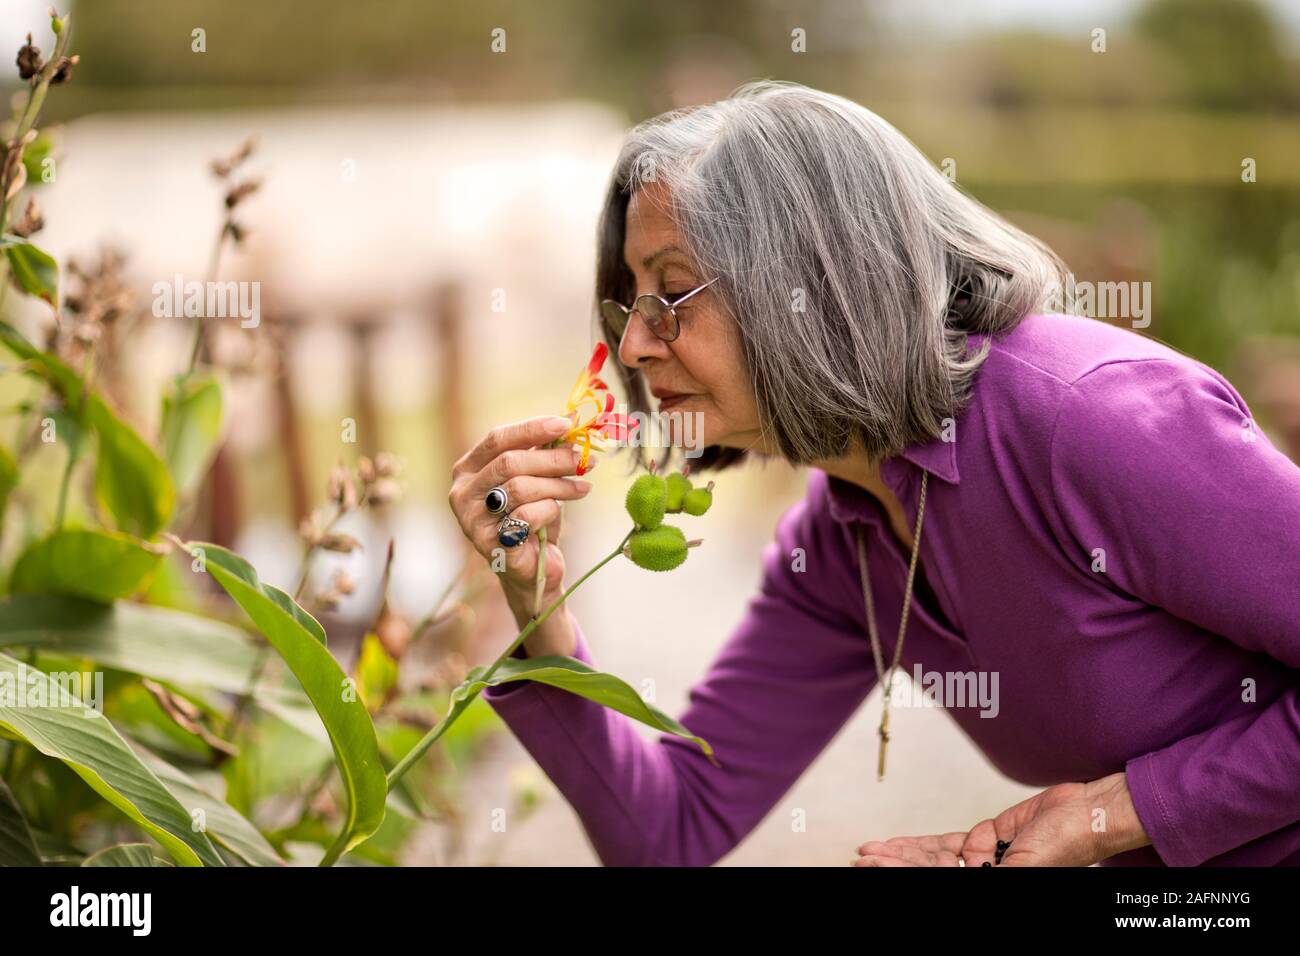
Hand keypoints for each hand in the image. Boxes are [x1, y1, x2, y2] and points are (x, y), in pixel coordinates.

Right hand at [448, 415, 591, 655]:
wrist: (534, 570)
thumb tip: (570, 426)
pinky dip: (549, 511)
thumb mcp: (537, 480)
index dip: (532, 429)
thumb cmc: (533, 519)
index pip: (497, 439)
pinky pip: (526, 517)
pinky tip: (559, 513)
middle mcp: (462, 493)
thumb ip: (543, 454)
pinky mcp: (489, 545)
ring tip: (582, 487)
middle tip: (584, 459)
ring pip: (520, 487)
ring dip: (558, 485)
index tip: (566, 424)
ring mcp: (472, 521)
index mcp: (468, 470)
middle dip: (552, 458)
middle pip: (510, 462)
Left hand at [854, 772, 1150, 866]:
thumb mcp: (1023, 868)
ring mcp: (985, 858)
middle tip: (863, 860)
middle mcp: (986, 874)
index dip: (904, 872)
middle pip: (931, 871)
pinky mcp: (989, 837)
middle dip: (895, 865)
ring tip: (870, 853)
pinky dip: (923, 845)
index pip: (939, 880)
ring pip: (935, 858)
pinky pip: (949, 843)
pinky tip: (897, 847)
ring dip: (902, 854)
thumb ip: (991, 873)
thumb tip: (958, 873)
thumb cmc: (1065, 844)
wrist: (1086, 813)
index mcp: (994, 883)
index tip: (875, 865)